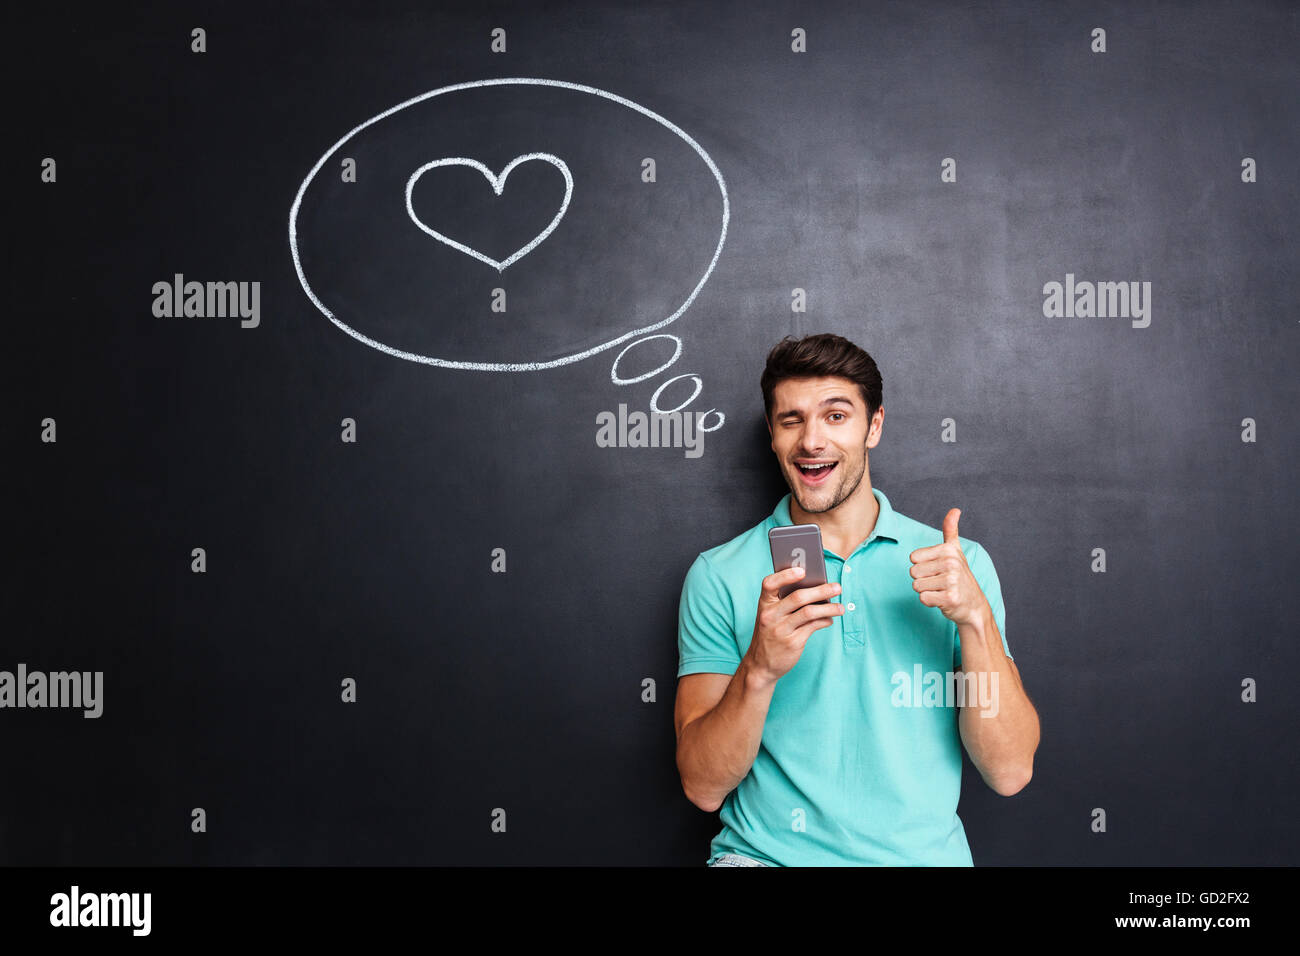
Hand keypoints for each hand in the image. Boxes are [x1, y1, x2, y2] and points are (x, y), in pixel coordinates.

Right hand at [745, 567, 842, 685]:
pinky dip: (825, 620)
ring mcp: (781, 630)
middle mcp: (770, 615)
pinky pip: (813, 627)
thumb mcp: (771, 616)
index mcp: (764, 604)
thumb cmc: (770, 633)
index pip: (769, 584)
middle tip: (837, 587)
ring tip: (841, 607)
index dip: (785, 575)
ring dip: (829, 608)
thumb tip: (816, 588)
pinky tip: (830, 619)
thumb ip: (786, 602)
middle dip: (821, 590)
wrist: (761, 664)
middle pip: (798, 597)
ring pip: (809, 612)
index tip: (802, 570)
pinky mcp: (792, 642)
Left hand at [908, 508, 989, 627]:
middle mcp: (951, 563)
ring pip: (916, 586)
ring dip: (926, 591)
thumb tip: (955, 509)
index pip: (913, 558)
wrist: (973, 605)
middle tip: (939, 582)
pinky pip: (923, 598)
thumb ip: (950, 530)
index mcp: (948, 550)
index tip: (937, 569)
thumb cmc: (959, 576)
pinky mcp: (950, 598)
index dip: (922, 566)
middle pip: (913, 572)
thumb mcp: (955, 551)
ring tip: (941, 590)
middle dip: (923, 580)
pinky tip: (942, 599)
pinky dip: (930, 601)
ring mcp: (951, 581)